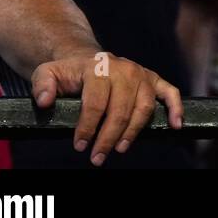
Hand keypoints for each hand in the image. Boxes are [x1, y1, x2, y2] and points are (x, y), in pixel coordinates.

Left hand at [31, 51, 182, 164]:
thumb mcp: (47, 72)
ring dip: (133, 131)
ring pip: (143, 107)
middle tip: (97, 157)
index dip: (88, 127)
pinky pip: (169, 93)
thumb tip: (44, 101)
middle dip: (108, 137)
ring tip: (119, 149)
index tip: (79, 145)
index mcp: (99, 67)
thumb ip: (42, 85)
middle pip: (121, 109)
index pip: (96, 102)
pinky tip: (176, 125)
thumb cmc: (68, 72)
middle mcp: (124, 69)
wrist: (87, 59)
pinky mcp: (154, 79)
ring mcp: (142, 74)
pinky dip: (175, 108)